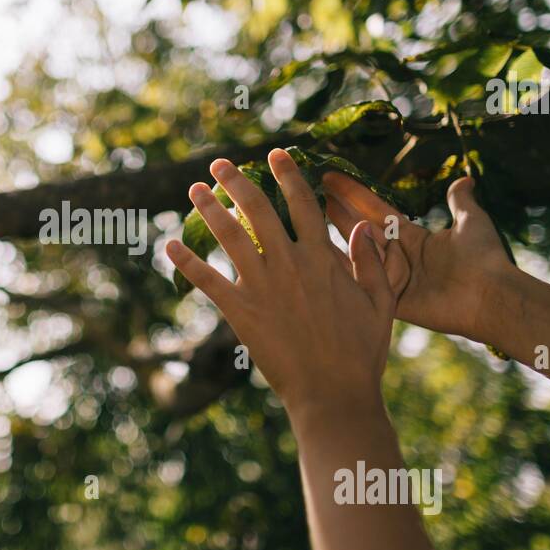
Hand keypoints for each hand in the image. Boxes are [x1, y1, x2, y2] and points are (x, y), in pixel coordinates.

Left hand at [166, 150, 394, 419]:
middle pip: (257, 209)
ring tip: (193, 190)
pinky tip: (169, 246)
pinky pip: (207, 281)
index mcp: (321, 258)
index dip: (288, 174)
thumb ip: (373, 263)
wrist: (334, 395)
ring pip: (229, 236)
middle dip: (235, 180)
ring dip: (208, 209)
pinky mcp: (240, 313)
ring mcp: (262, 287)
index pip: (302, 203)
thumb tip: (364, 228)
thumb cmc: (361, 354)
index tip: (275, 154)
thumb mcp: (381, 304)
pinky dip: (187, 262)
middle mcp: (289, 264)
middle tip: (218, 163)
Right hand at [321, 173, 513, 343]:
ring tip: (304, 219)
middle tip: (308, 194)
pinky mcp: (388, 300)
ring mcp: (391, 279)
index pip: (376, 210)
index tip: (330, 177)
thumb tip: (465, 179)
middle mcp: (398, 257)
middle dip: (335, 211)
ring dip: (330, 237)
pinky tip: (316, 255)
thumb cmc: (484, 259)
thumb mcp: (471, 221)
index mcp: (413, 237)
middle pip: (359, 229)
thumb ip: (460, 201)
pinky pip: (360, 282)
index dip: (353, 194)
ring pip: (354, 253)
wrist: (489, 296)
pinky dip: (339, 270)